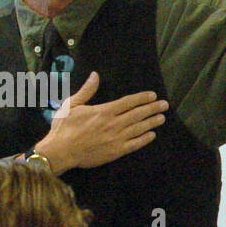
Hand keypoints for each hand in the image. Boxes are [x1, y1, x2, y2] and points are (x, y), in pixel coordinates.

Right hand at [35, 72, 166, 174]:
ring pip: (139, 128)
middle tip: (165, 105)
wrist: (60, 151)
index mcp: (103, 111)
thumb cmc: (64, 127)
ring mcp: (116, 138)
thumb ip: (87, 90)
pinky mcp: (116, 151)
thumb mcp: (72, 104)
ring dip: (152, 122)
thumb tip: (95, 75)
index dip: (142, 98)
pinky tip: (152, 135)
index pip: (128, 102)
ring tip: (162, 118)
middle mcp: (113, 124)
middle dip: (152, 108)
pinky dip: (144, 139)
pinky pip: (134, 144)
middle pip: (137, 114)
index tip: (152, 95)